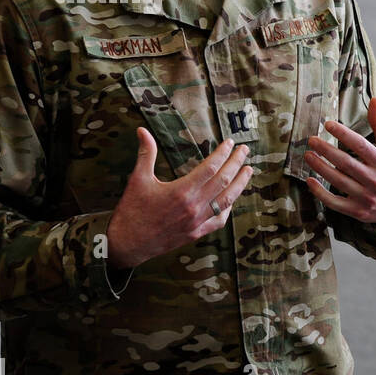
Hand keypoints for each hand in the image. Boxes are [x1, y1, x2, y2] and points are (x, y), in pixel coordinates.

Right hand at [107, 128, 251, 268]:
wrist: (127, 244)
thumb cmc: (131, 211)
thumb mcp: (137, 179)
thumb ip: (146, 154)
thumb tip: (142, 130)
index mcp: (182, 191)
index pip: (210, 168)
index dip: (222, 153)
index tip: (230, 143)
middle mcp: (194, 206)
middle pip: (223, 181)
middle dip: (236, 163)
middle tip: (245, 150)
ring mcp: (197, 222)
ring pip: (226, 200)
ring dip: (240, 184)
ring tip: (248, 171)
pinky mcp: (196, 233)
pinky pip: (219, 220)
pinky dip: (228, 208)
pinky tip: (232, 199)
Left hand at [303, 96, 375, 226]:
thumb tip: (375, 100)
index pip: (361, 146)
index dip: (343, 134)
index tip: (327, 124)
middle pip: (346, 163)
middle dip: (326, 150)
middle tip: (311, 140)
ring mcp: (366, 197)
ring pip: (338, 181)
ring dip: (320, 167)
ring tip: (308, 155)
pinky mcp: (357, 211)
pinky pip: (334, 202)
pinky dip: (320, 192)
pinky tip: (310, 181)